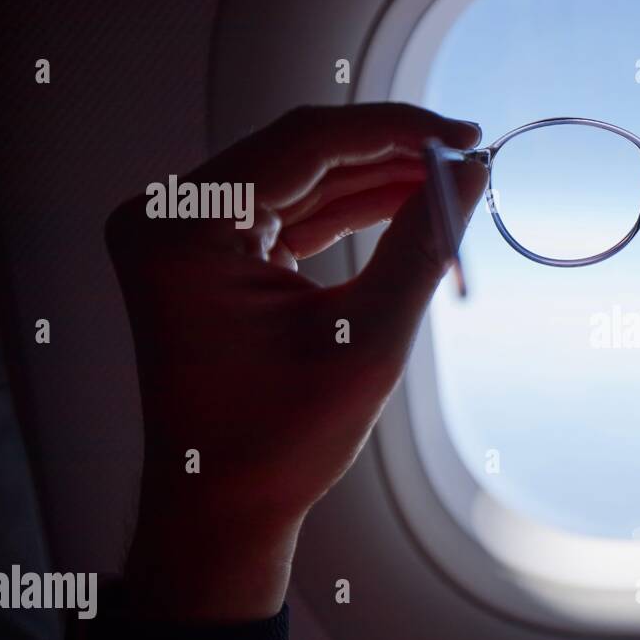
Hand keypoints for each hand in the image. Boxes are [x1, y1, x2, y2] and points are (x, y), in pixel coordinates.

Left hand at [106, 104, 485, 620]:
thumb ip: (421, 243)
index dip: (396, 131)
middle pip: (299, 152)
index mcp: (186, 229)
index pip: (307, 142)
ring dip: (372, 180)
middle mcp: (168, 218)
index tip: (464, 137)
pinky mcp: (202, 257)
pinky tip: (402, 204)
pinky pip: (283, 213)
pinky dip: (343, 211)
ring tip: (446, 181)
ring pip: (296, 179)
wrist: (220, 508)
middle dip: (389, 153)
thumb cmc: (280, 439)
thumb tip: (470, 177)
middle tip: (465, 157)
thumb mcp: (368, 336)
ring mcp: (180, 236)